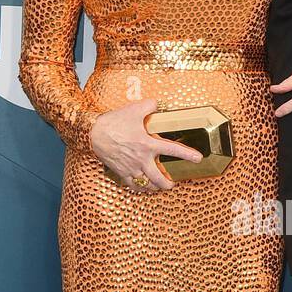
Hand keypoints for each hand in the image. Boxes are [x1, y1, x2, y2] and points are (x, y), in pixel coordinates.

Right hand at [89, 98, 203, 192]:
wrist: (93, 133)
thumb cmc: (113, 122)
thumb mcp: (134, 109)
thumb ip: (149, 106)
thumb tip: (157, 104)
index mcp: (148, 144)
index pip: (173, 150)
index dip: (187, 154)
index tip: (198, 158)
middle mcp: (142, 159)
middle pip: (159, 178)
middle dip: (168, 184)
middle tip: (172, 184)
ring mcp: (131, 168)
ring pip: (147, 184)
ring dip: (154, 187)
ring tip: (158, 186)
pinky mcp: (121, 172)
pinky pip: (133, 185)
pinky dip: (139, 188)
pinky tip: (142, 187)